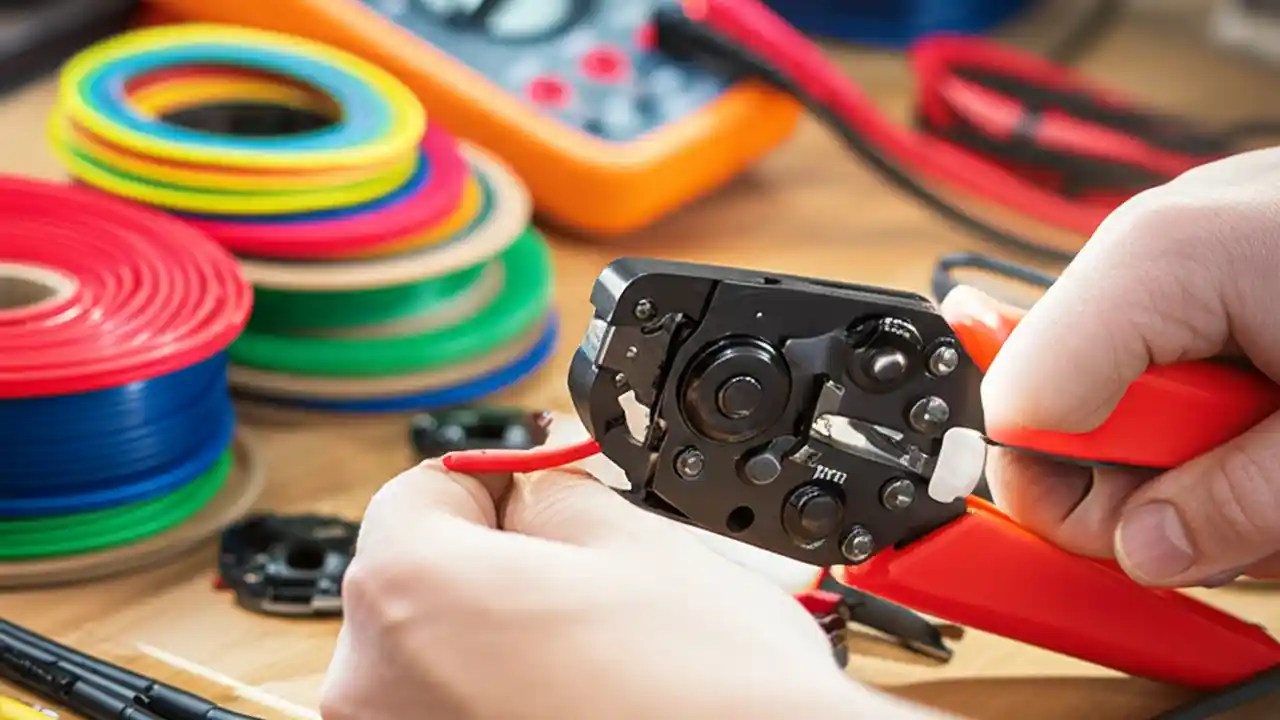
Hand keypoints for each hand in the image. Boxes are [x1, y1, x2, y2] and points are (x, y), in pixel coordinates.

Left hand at [319, 418, 937, 719]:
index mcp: (408, 594)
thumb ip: (558, 492)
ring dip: (504, 637)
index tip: (553, 496)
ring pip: (440, 655)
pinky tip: (581, 700)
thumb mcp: (638, 544)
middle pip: (421, 580)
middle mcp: (375, 685)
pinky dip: (505, 700)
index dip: (500, 482)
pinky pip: (454, 712)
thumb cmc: (711, 693)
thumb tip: (538, 479)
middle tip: (590, 575)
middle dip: (501, 562)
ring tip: (597, 651)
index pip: (421, 494)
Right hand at [941, 146, 1279, 587]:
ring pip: (1105, 406)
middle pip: (1052, 414)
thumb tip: (1146, 550)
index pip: (1015, 406)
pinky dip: (1202, 425)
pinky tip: (1269, 429)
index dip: (1057, 496)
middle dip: (1132, 488)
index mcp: (1154, 261)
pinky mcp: (1196, 280)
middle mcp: (1142, 253)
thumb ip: (1237, 499)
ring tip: (1279, 466)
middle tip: (1227, 512)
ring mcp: (1169, 263)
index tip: (1097, 545)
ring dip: (1188, 463)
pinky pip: (1149, 374)